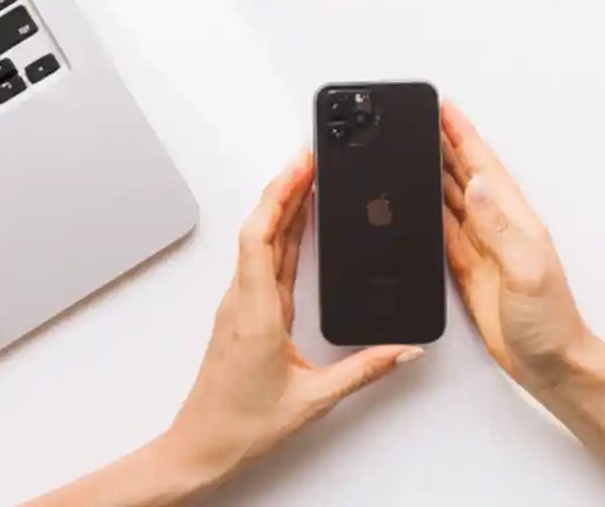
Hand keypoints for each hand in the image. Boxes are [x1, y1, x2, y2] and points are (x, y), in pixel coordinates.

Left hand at [165, 151, 423, 490]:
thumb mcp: (315, 400)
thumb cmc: (241, 425)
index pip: (261, 236)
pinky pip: (260, 262)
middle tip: (312, 158)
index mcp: (256, 313)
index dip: (280, 195)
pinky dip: (278, 235)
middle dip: (287, 188)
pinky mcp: (242, 315)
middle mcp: (243, 302)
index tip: (301, 167)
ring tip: (308, 182)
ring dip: (282, 208)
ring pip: (259, 244)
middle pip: (261, 229)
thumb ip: (365, 371)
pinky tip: (293, 228)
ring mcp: (240, 306)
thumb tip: (403, 351)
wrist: (201, 447)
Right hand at [441, 102, 588, 395]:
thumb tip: (476, 184)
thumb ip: (498, 227)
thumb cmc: (550, 322)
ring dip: (433, 172)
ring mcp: (483, 248)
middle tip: (421, 118)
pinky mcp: (469, 270)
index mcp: (515, 220)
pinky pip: (443, 232)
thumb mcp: (526, 270)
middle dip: (444, 144)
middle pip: (464, 175)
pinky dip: (429, 213)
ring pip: (451, 199)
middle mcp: (498, 228)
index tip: (445, 108)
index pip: (484, 166)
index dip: (463, 135)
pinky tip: (417, 202)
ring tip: (413, 147)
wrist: (550, 365)